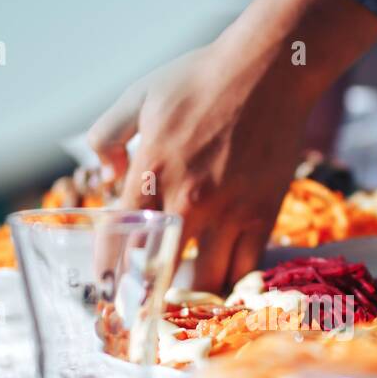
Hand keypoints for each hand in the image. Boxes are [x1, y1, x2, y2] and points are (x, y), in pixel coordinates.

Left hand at [88, 42, 309, 291]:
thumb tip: (108, 174)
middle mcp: (188, 198)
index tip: (107, 285)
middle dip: (146, 293)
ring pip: (206, 278)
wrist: (270, 71)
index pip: (119, 237)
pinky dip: (231, 281)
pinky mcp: (262, 215)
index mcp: (151, 170)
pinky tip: (223, 285)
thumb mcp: (140, 94)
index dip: (109, 268)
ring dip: (191, 292)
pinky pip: (244, 267)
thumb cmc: (202, 78)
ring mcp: (228, 211)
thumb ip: (109, 134)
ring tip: (184, 297)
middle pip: (159, 269)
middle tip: (141, 306)